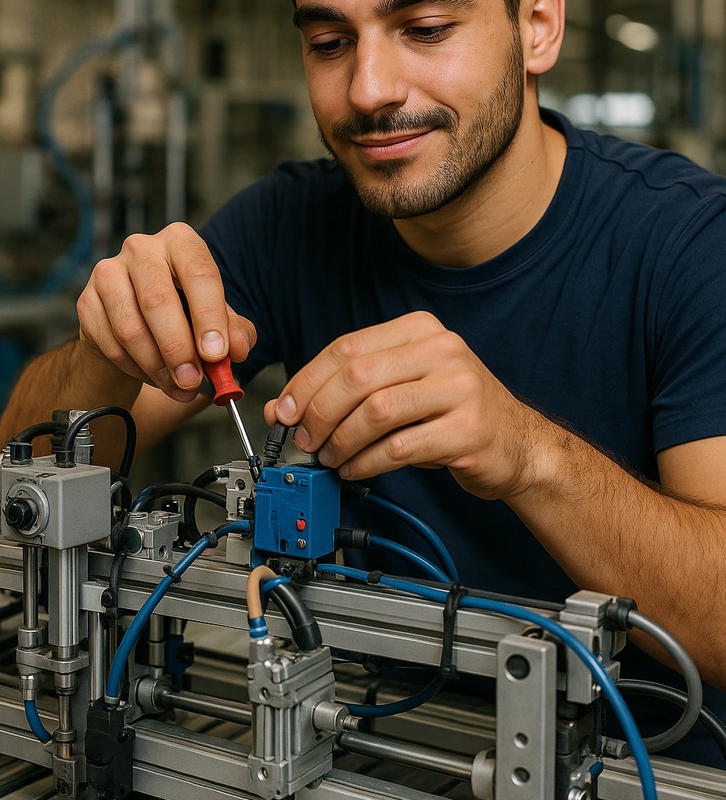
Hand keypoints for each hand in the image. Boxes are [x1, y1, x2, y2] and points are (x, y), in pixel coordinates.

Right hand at [76, 223, 255, 401]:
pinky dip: (137, 369)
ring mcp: (108, 272)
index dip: (209, 316)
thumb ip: (236, 332)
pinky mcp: (86, 301)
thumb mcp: (217, 319)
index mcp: (180, 241)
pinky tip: (155, 377)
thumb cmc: (184, 313)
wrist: (135, 323)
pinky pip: (111, 345)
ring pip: (131, 329)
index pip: (198, 273)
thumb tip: (237, 349)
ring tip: (178, 387)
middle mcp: (141, 248)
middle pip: (158, 300)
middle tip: (193, 381)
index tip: (217, 354)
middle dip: (179, 349)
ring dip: (157, 367)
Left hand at [265, 311, 537, 499]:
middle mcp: (442, 350)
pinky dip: (365, 463)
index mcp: (420, 329)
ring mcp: (459, 388)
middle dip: (319, 412)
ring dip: (341, 441)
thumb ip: (352, 387)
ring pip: (376, 412)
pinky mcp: (467, 430)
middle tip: (304, 438)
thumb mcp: (405, 383)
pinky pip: (399, 448)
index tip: (283, 409)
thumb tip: (286, 406)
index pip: (348, 348)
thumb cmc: (452, 410)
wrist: (517, 442)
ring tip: (330, 457)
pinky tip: (355, 470)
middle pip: (357, 376)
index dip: (306, 381)